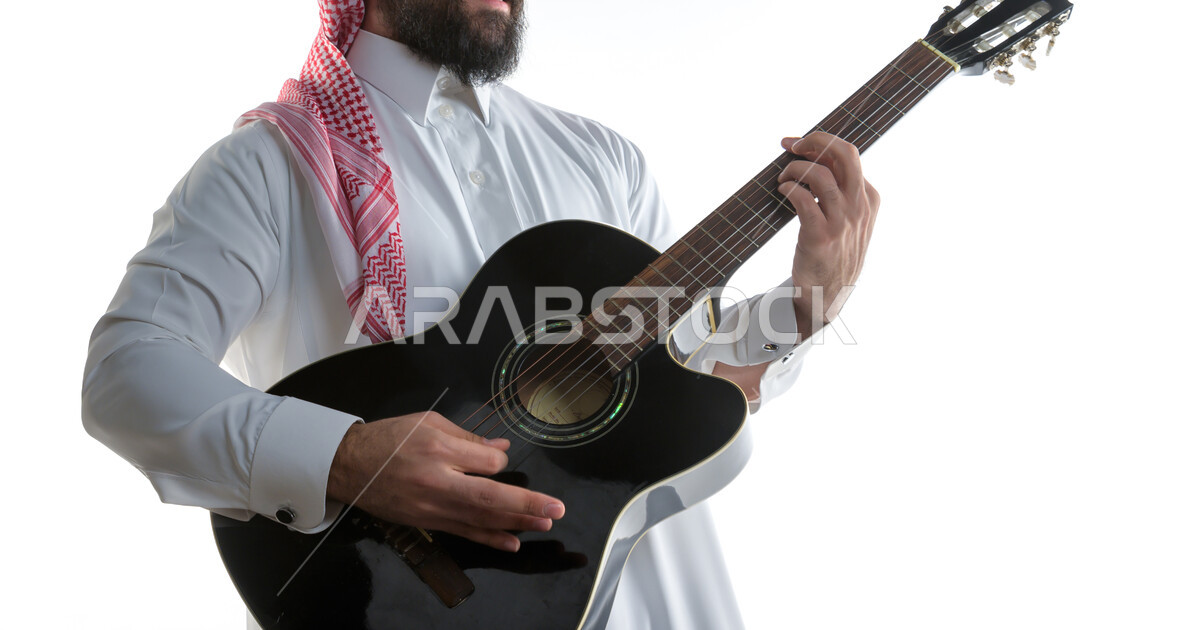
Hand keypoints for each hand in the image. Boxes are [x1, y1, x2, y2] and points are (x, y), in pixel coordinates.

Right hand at [327, 412, 564, 551]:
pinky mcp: (427, 521)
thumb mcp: (428, 422)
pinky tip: (512, 542)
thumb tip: (500, 448)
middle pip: (488, 497)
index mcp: (437, 448)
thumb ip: (467, 437)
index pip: (485, 460)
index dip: (500, 460)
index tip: (497, 457)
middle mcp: (436, 480)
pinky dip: (489, 538)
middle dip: (526, 504)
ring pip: (480, 519)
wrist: (349, 465)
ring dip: (516, 523)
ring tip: (545, 524)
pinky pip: (463, 532)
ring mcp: (431, 506)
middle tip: (556, 509)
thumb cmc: (389, 439)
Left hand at [777, 133, 880, 336]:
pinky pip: (803, 199)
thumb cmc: (834, 254)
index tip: (797, 144)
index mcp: (869, 199)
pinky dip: (789, 188)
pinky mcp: (821, 236)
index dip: (821, 143)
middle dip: (816, 140)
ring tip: (783, 178)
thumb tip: (816, 158)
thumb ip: (843, 193)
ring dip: (795, 169)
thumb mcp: (852, 222)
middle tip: (793, 145)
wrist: (827, 295)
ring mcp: (842, 222)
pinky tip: (782, 191)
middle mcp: (859, 208)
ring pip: (820, 174)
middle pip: (845, 154)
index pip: (849, 156)